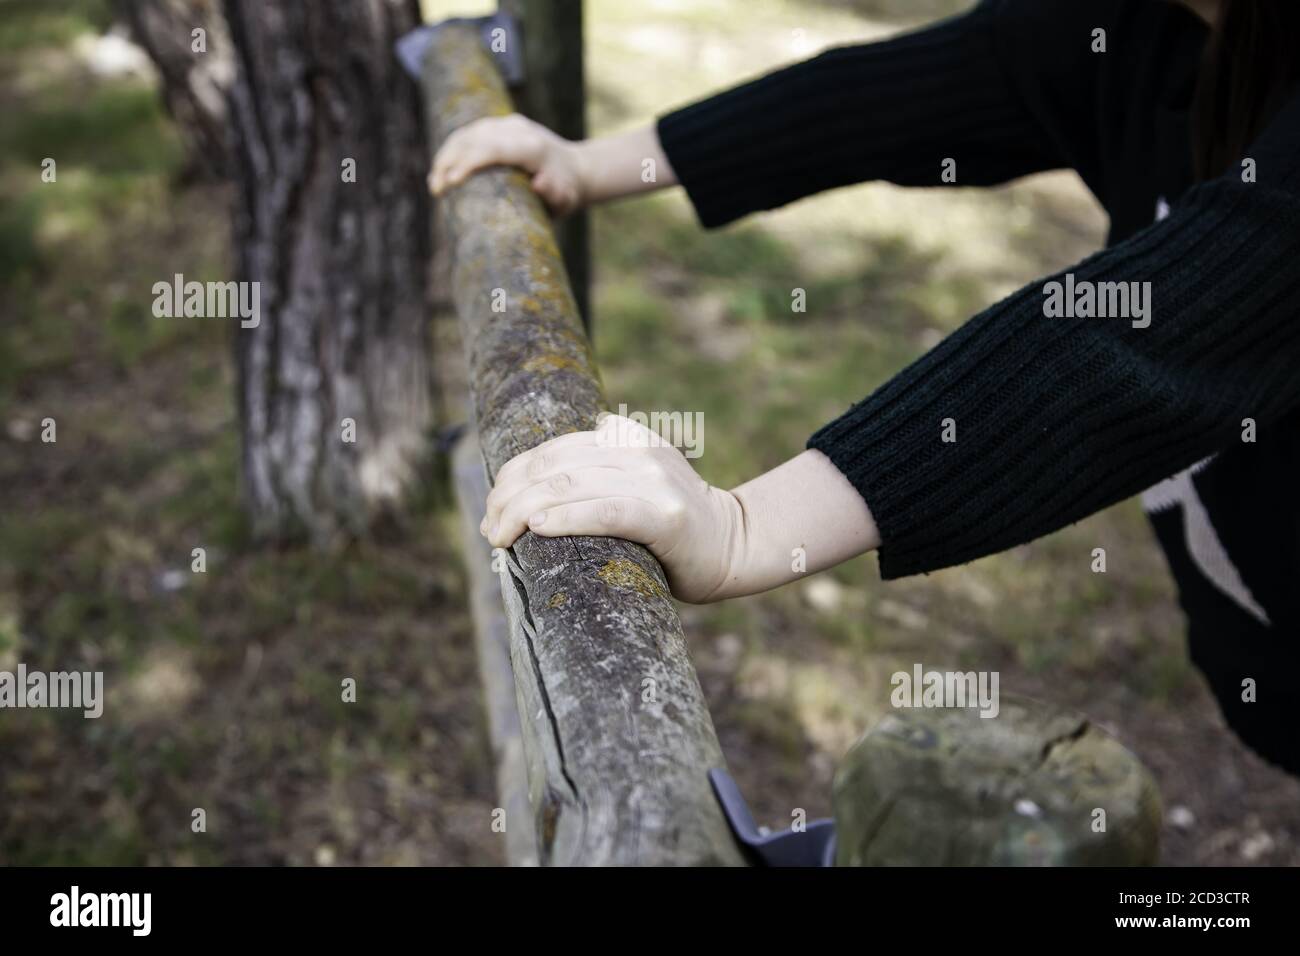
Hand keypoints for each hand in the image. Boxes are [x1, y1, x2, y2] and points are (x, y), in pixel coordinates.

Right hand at [429, 113, 586, 214]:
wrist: (574, 168)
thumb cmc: (567, 190)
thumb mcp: (567, 198)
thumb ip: (556, 193)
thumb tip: (539, 183)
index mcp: (533, 147)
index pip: (495, 147)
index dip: (471, 161)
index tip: (452, 181)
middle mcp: (517, 129)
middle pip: (475, 138)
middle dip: (450, 161)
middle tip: (436, 189)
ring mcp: (506, 124)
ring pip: (467, 133)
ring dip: (446, 155)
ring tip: (434, 183)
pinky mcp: (498, 126)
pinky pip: (469, 133)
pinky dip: (452, 150)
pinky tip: (440, 169)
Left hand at [481, 414, 744, 602]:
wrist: (730, 544)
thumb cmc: (666, 526)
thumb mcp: (630, 481)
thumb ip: (591, 473)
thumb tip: (519, 491)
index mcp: (624, 435)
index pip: (551, 450)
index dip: (511, 478)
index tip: (491, 510)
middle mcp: (637, 450)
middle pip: (553, 467)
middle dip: (508, 498)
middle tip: (489, 529)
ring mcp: (654, 480)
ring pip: (570, 487)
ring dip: (522, 513)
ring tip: (499, 537)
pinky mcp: (665, 516)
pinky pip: (605, 512)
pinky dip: (566, 518)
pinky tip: (538, 529)